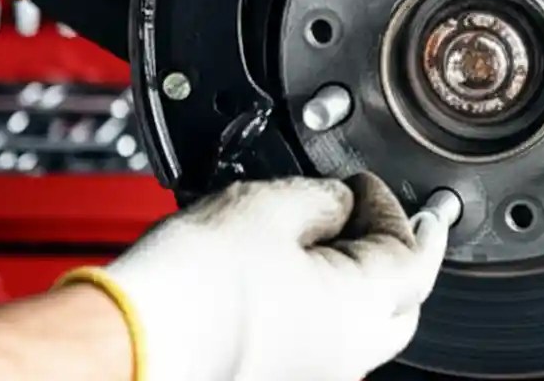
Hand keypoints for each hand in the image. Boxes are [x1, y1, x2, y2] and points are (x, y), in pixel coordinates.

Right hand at [103, 173, 449, 380]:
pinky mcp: (280, 379)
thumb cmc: (191, 286)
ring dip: (363, 283)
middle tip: (381, 215)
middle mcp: (348, 355)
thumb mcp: (268, 207)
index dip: (396, 206)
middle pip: (403, 302)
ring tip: (334, 240)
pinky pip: (325, 345)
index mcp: (359, 309)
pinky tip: (296, 278)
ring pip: (365, 328)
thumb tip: (341, 201)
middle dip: (397, 252)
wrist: (130, 344)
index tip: (370, 182)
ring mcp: (314, 375)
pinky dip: (327, 309)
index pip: (413, 254)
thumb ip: (323, 198)